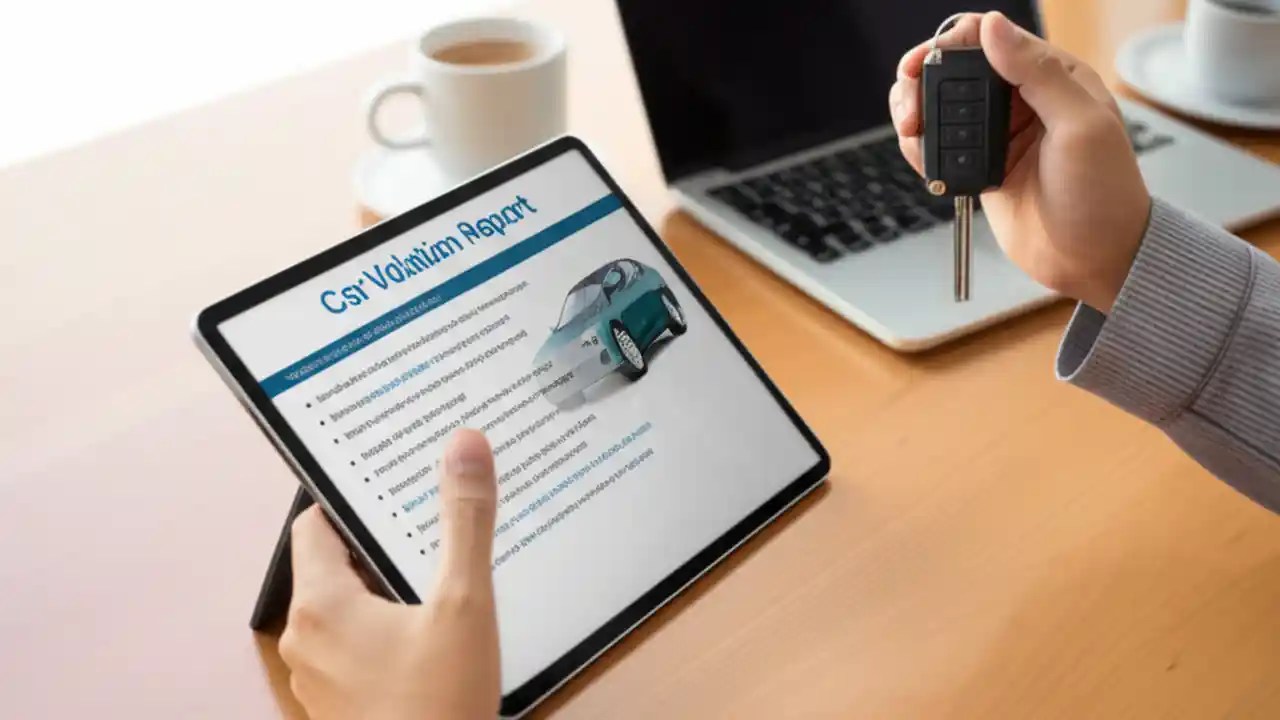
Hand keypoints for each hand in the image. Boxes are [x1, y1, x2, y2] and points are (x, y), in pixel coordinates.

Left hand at [280, 429, 500, 719]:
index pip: (310, 525)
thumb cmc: (440, 703)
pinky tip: (427, 631)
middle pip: (328, 565)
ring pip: (341, 608)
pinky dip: (381, 628)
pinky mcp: (339, 703)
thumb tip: (465, 446)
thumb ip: (464, 520)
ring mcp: (319, 677)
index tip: (386, 484)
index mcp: (322, 605)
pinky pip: (352, 646)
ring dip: (379, 588)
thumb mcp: (464, 602)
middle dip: (373, 542)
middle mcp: (306, 640)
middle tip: (420, 522)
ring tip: (432, 573)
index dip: (347, 500)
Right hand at [889, 12, 1151, 312]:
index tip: (922, 65)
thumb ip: (1037, 73)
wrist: (1094, 260)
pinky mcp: (981, 166)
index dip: (948, 44)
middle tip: (911, 111)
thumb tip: (993, 26)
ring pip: (939, 105)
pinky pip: (939, 146)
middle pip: (953, 68)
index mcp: (1051, 75)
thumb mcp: (1080, 126)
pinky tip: (924, 159)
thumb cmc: (1104, 195)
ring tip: (912, 133)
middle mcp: (1021, 99)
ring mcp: (998, 134)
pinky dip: (921, 149)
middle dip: (921, 81)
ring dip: (915, 113)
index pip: (989, 38)